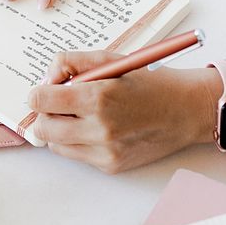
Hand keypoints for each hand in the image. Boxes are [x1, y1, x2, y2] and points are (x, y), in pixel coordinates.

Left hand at [28, 49, 216, 173]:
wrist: (186, 110)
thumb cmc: (149, 81)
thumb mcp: (110, 59)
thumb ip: (71, 63)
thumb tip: (46, 79)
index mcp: (98, 96)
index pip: (41, 101)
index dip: (39, 93)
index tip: (46, 90)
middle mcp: (100, 128)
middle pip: (43, 128)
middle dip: (45, 114)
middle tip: (60, 104)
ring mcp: (106, 151)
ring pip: (56, 145)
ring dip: (60, 130)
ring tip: (81, 115)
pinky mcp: (111, 166)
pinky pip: (77, 155)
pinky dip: (78, 142)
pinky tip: (98, 128)